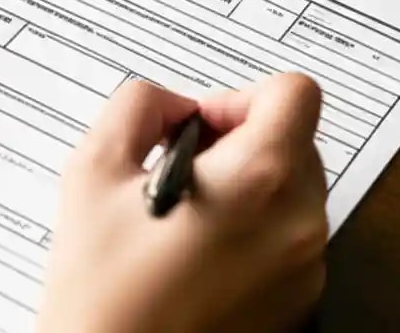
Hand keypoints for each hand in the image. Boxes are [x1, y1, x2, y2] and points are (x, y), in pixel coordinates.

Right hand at [38, 73, 328, 332]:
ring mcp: (304, 272)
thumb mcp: (94, 171)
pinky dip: (248, 238)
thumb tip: (170, 105)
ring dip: (242, 192)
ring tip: (181, 223)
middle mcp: (298, 224)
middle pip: (295, 142)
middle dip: (238, 144)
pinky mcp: (297, 307)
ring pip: (290, 195)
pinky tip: (193, 259)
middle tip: (181, 172)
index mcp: (261, 180)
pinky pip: (285, 244)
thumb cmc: (105, 298)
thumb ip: (138, 107)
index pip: (294, 92)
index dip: (240, 97)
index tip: (201, 126)